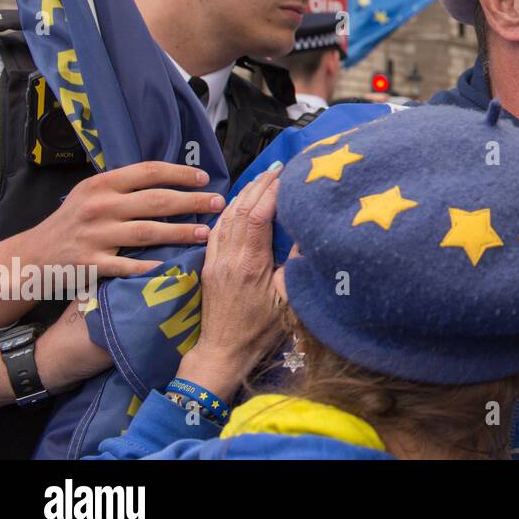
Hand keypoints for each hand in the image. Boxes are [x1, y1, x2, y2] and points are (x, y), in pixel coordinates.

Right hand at [15, 161, 222, 278]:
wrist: (35, 254)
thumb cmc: (74, 220)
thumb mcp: (92, 193)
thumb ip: (125, 186)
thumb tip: (172, 179)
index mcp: (102, 184)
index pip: (148, 171)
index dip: (180, 174)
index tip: (204, 178)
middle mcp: (100, 206)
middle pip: (155, 201)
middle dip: (192, 201)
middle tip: (219, 203)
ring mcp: (96, 235)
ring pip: (148, 232)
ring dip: (181, 232)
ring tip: (206, 233)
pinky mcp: (92, 263)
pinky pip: (129, 265)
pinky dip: (152, 265)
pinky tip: (173, 265)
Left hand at [178, 168, 282, 400]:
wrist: (223, 352)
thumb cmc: (260, 331)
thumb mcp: (289, 301)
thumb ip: (296, 266)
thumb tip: (309, 235)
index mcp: (251, 265)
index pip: (259, 216)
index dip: (273, 191)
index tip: (288, 175)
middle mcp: (229, 258)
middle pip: (242, 209)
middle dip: (260, 184)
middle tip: (278, 167)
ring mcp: (216, 260)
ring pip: (227, 216)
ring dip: (244, 192)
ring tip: (262, 176)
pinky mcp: (209, 265)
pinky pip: (217, 229)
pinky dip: (229, 210)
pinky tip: (239, 201)